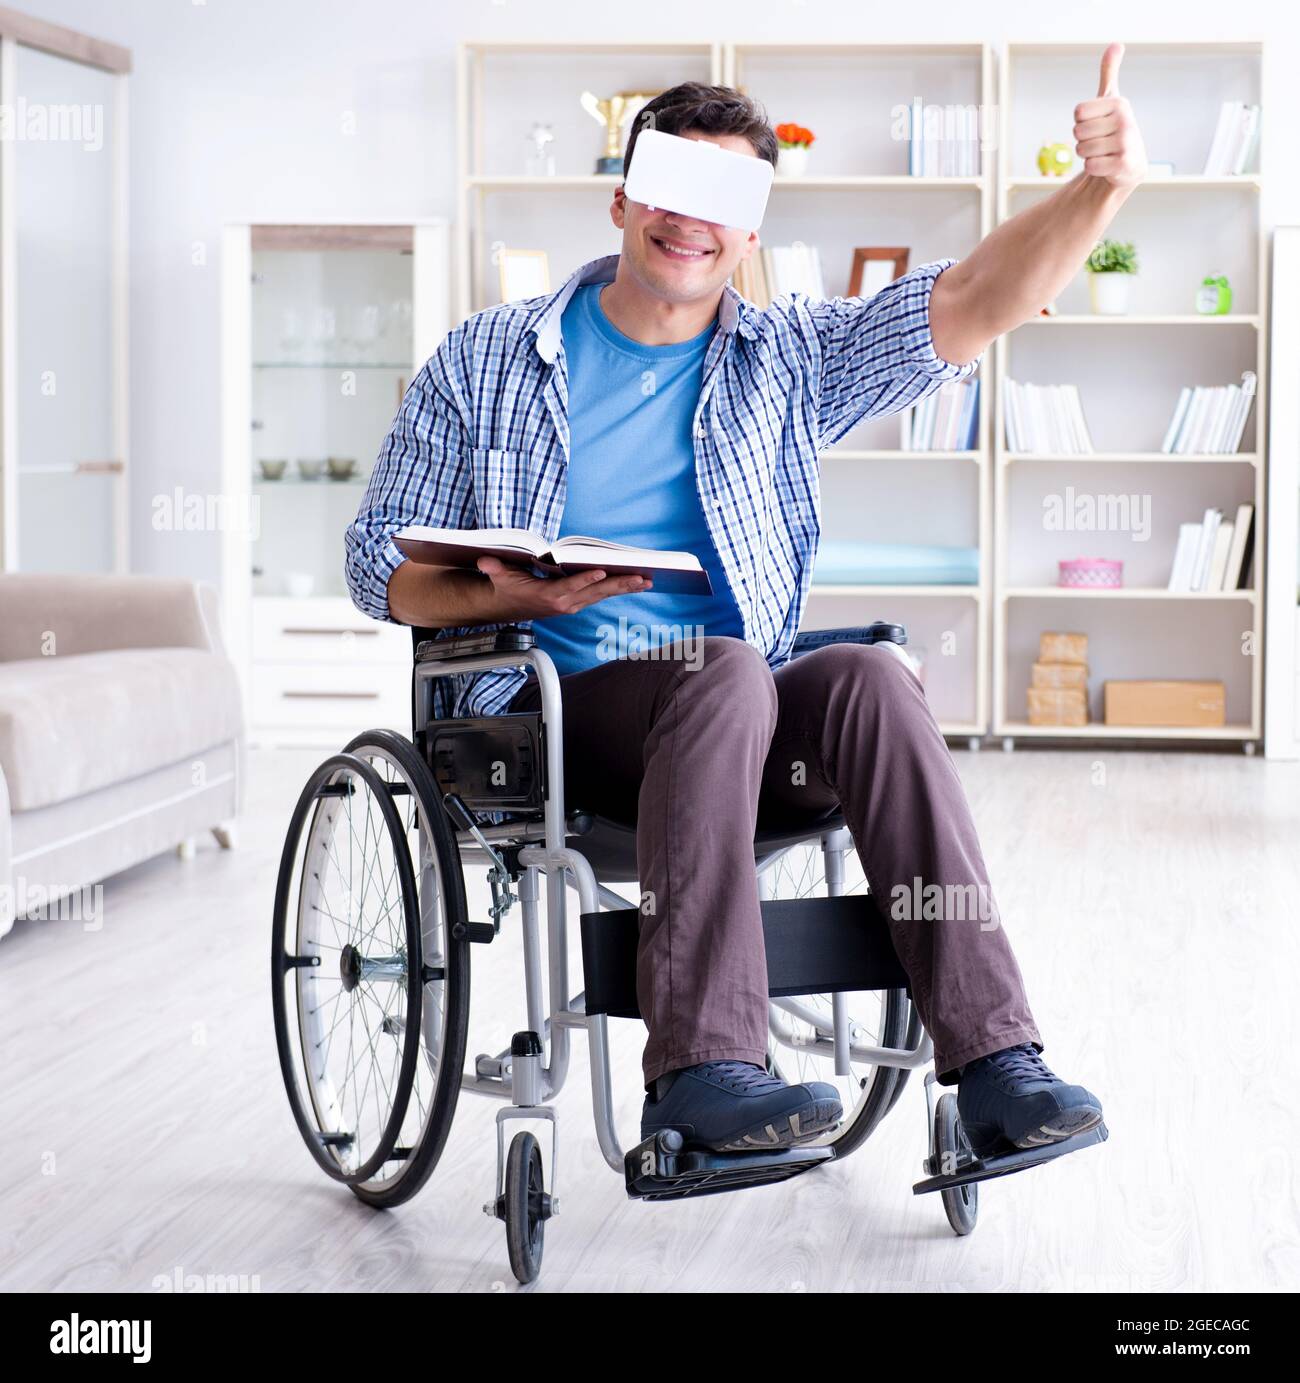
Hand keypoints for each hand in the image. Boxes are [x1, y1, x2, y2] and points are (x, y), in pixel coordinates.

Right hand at [474, 554, 650, 619]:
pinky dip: (620, 588)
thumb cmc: (507, 587)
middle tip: (641, 578)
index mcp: (548, 595)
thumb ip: (494, 568)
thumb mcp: (499, 576)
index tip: (602, 572)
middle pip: (596, 592)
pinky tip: (637, 583)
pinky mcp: (579, 602)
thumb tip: (484, 560)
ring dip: (626, 588)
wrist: (508, 607)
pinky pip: (603, 594)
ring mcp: (574, 603)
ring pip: (604, 594)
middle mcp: (565, 602)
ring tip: (647, 581)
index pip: (570, 587)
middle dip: (620, 584)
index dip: (585, 580)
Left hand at [1073, 43, 1146, 190]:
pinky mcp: (1122, 164)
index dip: (1080, 121)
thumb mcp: (1110, 99)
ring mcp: (1125, 142)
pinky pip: (1090, 166)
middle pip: (1077, 132)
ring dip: (1087, 155)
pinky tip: (1107, 165)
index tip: (1096, 124)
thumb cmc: (1113, 129)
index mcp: (1118, 103)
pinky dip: (1093, 168)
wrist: (1129, 163)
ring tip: (1104, 152)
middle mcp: (1125, 120)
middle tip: (1100, 141)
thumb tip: (1116, 44)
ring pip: (1082, 150)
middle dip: (1083, 140)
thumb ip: (1109, 73)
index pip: (1078, 112)